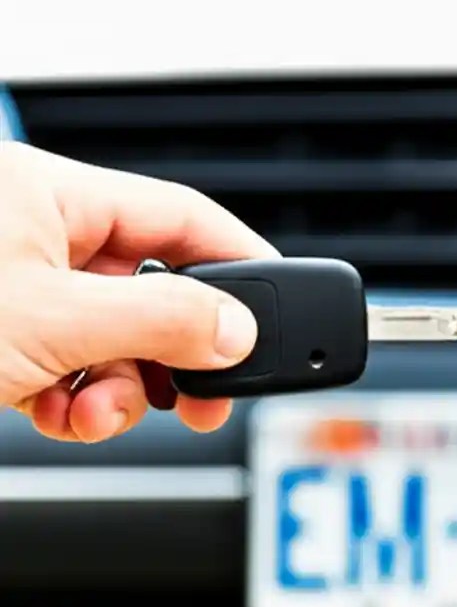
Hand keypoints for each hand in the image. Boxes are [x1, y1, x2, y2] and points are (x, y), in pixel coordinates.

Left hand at [0, 141, 278, 441]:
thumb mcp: (50, 320)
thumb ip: (159, 320)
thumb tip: (236, 329)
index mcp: (49, 193)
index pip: (181, 215)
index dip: (241, 261)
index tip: (280, 309)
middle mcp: (37, 231)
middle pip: (154, 289)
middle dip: (175, 354)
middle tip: (206, 395)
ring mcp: (17, 286)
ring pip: (116, 339)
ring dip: (121, 389)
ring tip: (97, 412)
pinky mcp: (2, 336)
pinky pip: (73, 367)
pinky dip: (76, 401)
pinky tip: (59, 413)